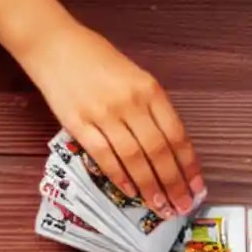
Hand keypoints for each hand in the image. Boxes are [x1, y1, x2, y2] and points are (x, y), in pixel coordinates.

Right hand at [23, 24, 202, 218]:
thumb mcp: (136, 76)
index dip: (188, 165)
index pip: (177, 135)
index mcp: (150, 90)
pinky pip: (104, 156)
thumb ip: (152, 108)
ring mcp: (104, 114)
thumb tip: (170, 148)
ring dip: (149, 187)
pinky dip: (119, 176)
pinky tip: (130, 192)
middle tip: (181, 206)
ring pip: (134, 158)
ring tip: (160, 207)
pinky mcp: (78, 123)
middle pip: (159, 151)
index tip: (196, 187)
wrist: (55, 44)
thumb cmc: (98, 59)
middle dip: (173, 183)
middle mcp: (131, 103)